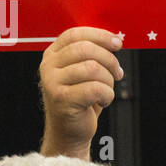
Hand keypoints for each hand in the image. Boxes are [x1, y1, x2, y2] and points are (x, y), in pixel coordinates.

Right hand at [39, 28, 124, 158]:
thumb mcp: (85, 71)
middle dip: (109, 60)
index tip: (118, 44)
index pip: (75, 34)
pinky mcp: (61, 99)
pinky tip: (104, 101)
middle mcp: (48, 66)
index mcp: (53, 54)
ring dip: (108, 80)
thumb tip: (116, 41)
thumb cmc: (82, 100)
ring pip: (92, 68)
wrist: (69, 132)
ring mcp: (52, 82)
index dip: (99, 36)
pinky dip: (107, 95)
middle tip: (118, 73)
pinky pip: (95, 88)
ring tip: (107, 90)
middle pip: (86, 49)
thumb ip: (93, 54)